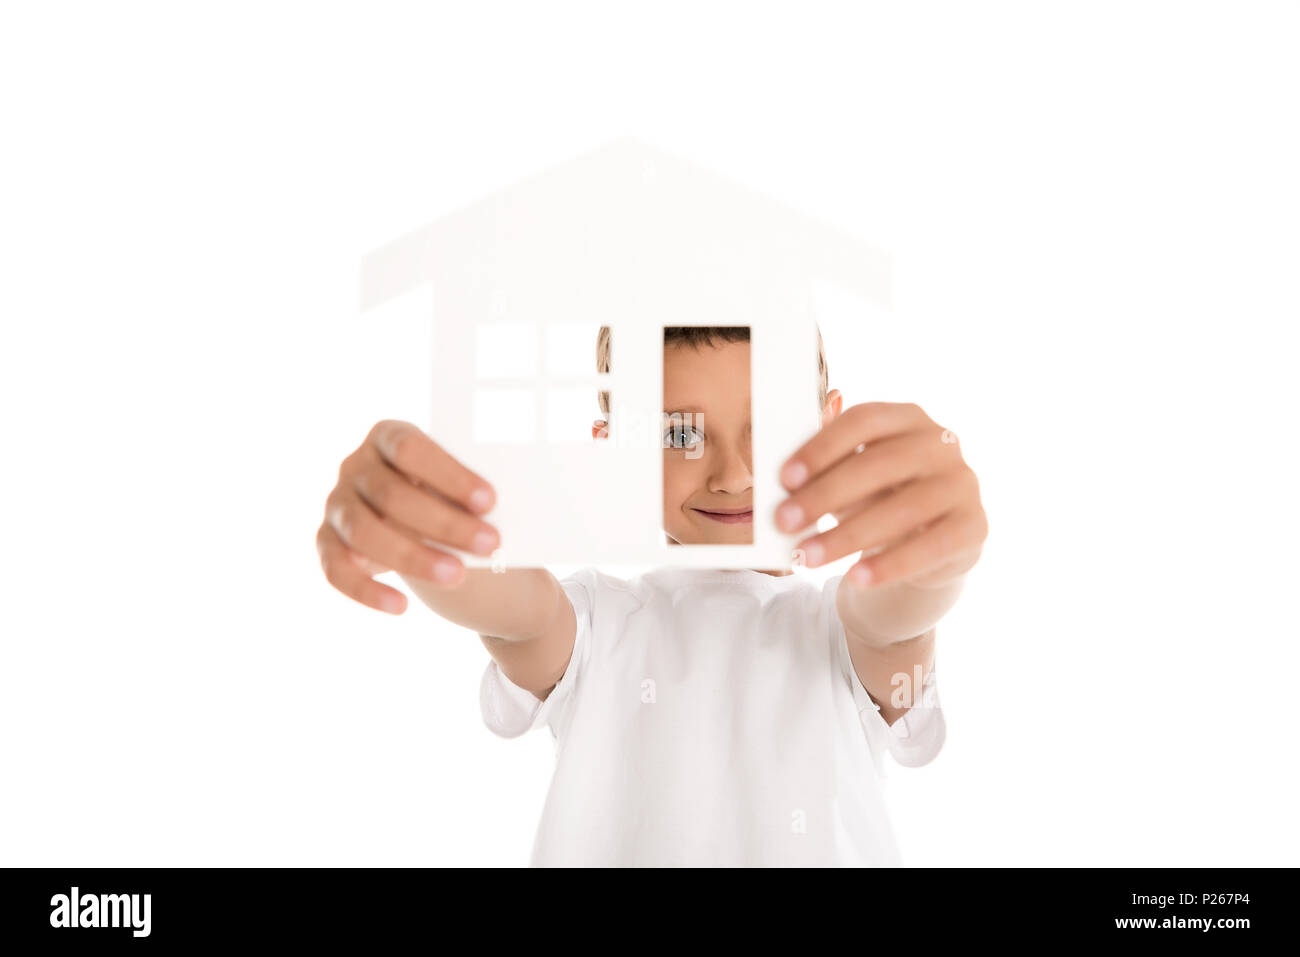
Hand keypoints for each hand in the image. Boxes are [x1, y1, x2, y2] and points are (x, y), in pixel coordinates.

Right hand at [316, 420, 499, 613]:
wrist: (432, 530)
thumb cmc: (452, 497)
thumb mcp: (460, 487)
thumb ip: (466, 492)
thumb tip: (493, 512)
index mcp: (387, 436)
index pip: (410, 448)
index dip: (448, 475)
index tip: (489, 502)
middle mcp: (355, 466)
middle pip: (392, 494)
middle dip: (444, 523)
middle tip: (490, 545)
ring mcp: (337, 504)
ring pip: (364, 532)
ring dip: (413, 557)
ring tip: (457, 576)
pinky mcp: (327, 543)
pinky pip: (336, 570)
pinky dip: (367, 591)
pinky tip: (401, 606)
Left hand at [776, 402, 986, 588]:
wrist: (924, 546)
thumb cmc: (877, 497)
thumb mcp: (850, 474)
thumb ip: (825, 461)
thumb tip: (786, 459)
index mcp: (906, 417)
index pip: (864, 420)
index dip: (822, 448)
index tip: (785, 478)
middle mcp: (941, 442)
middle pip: (880, 464)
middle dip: (826, 494)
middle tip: (784, 521)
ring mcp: (963, 482)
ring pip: (903, 509)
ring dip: (847, 536)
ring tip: (806, 556)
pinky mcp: (975, 525)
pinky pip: (931, 547)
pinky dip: (890, 565)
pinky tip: (855, 578)